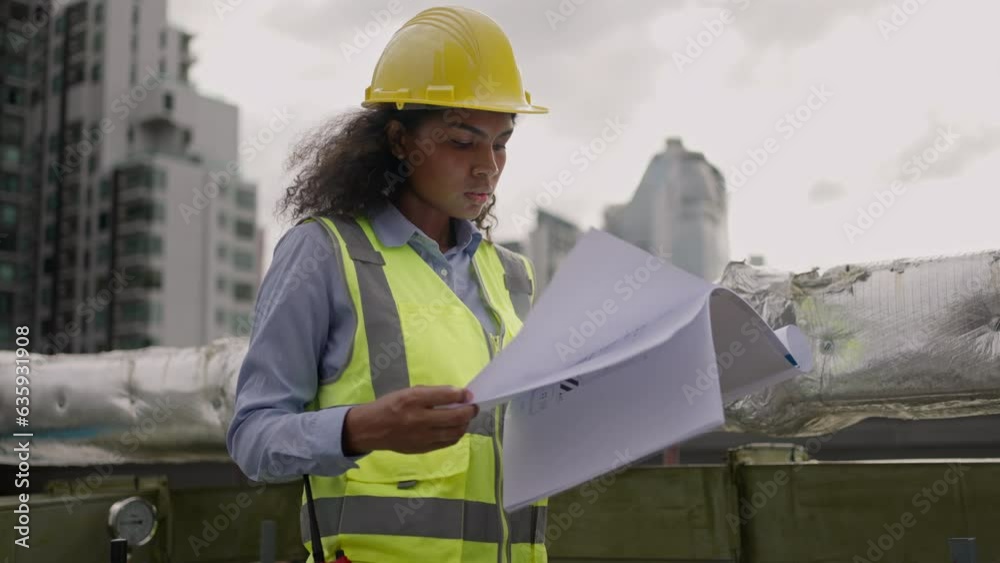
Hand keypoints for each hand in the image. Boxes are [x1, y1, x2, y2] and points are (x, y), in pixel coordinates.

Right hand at [342, 385, 477, 454]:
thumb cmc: (391, 406)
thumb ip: (432, 393)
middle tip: (473, 407)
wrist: (371, 429)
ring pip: (455, 432)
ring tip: (465, 418)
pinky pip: (447, 443)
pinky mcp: (423, 449)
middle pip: (455, 417)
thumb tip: (457, 395)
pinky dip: (455, 435)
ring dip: (465, 424)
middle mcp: (419, 419)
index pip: (446, 396)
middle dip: (470, 411)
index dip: (463, 395)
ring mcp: (422, 437)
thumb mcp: (408, 392)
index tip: (468, 394)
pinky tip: (455, 429)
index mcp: (413, 400)